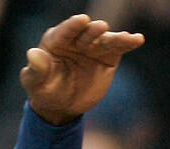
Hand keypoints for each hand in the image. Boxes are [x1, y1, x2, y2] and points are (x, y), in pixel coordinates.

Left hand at [21, 14, 143, 126]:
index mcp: (56, 40)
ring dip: (116, 37)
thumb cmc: (44, 90)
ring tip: (125, 38)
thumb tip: (32, 54)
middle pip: (87, 33)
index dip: (72, 26)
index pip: (65, 31)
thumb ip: (35, 69)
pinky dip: (128, 43)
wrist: (61, 106)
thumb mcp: (36, 83)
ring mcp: (94, 46)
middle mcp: (77, 39)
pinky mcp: (108, 55)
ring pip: (106, 39)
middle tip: (99, 28)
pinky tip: (137, 40)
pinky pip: (119, 48)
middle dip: (93, 30)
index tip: (81, 20)